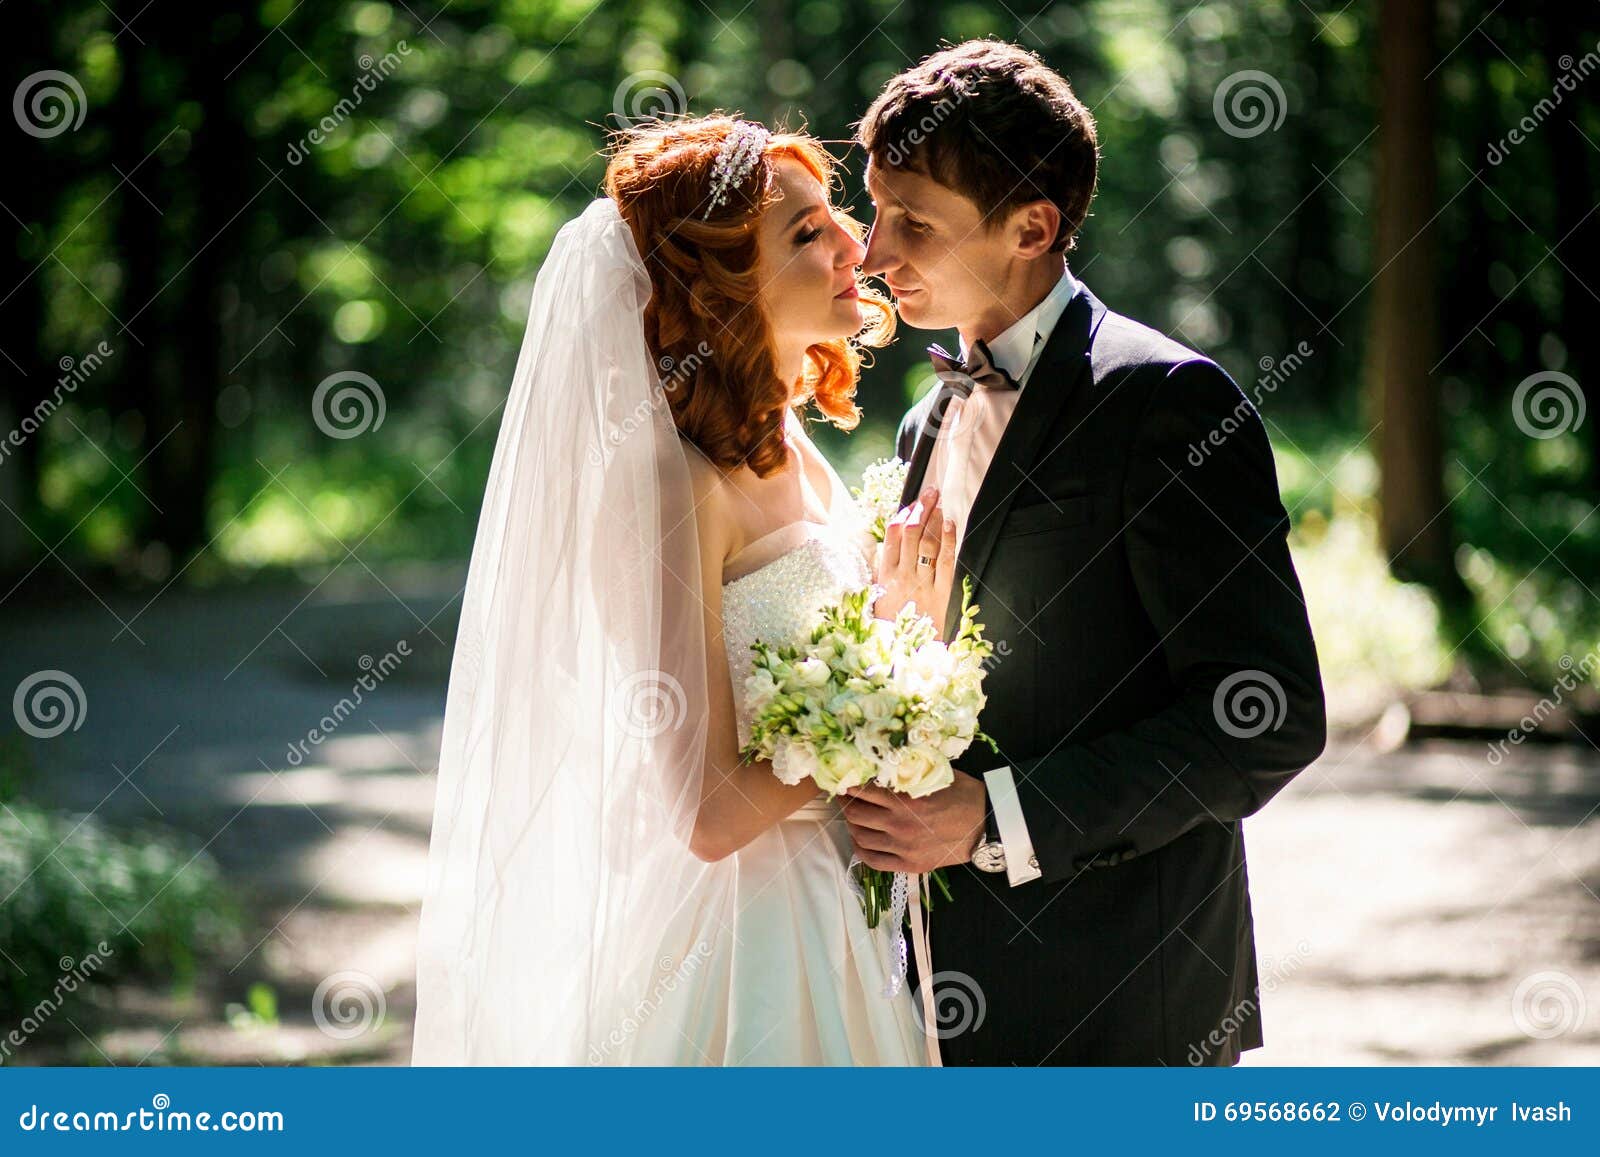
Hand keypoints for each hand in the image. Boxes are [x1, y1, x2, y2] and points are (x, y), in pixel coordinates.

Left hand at [840, 771, 986, 874]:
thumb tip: (882, 761)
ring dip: (852, 824)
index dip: (848, 785)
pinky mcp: (909, 865)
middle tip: (845, 796)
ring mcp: (903, 848)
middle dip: (845, 803)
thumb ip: (907, 772)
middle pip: (855, 814)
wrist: (987, 825)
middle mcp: (899, 825)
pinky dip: (861, 849)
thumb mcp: (935, 775)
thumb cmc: (964, 795)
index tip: (844, 780)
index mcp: (905, 800)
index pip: (862, 791)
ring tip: (854, 816)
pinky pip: (873, 861)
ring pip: (860, 837)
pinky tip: (860, 840)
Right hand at [873, 484, 956, 634]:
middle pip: (911, 534)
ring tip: (938, 502)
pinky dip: (947, 541)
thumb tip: (888, 546)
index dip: (902, 516)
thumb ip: (883, 572)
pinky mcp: (941, 594)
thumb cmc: (891, 625)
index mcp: (885, 576)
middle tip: (930, 491)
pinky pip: (944, 562)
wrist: (905, 653)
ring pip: (926, 543)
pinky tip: (950, 525)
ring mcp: (923, 584)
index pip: (892, 537)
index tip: (911, 504)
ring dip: (933, 520)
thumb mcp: (877, 598)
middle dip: (920, 509)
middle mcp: (903, 576)